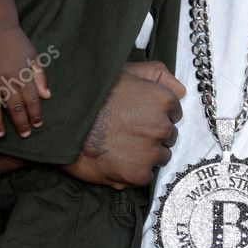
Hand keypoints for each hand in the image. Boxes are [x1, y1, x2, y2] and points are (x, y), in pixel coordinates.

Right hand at [0, 26, 49, 138]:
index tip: (37, 124)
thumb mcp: (33, 56)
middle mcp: (7, 80)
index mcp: (23, 75)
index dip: (35, 114)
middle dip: (21, 123)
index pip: (32, 100)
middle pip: (15, 107)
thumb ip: (40, 77)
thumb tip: (47, 96)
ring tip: (0, 135)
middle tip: (24, 134)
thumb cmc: (16, 41)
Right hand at [61, 61, 184, 188]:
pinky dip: (134, 170)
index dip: (156, 115)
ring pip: (160, 156)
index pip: (173, 114)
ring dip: (146, 154)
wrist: (66, 123)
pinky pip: (146, 175)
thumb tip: (181, 90)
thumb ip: (157, 75)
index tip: (139, 117)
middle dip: (152, 134)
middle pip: (168, 136)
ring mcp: (151, 152)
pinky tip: (117, 158)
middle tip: (127, 131)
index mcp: (163, 100)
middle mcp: (162, 126)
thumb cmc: (93, 95)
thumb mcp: (127, 72)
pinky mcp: (139, 174)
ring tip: (121, 145)